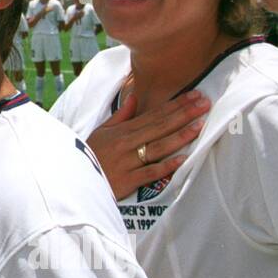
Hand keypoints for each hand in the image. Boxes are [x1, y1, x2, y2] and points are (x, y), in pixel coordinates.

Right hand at [86, 90, 210, 199]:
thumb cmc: (90, 155)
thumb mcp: (101, 131)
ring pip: (158, 147)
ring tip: (199, 126)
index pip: (154, 115)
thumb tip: (135, 96)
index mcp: (123, 131)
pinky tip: (182, 159)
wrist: (74, 180)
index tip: (194, 96)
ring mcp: (128, 162)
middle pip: (159, 127)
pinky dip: (166, 166)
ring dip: (179, 136)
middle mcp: (127, 144)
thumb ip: (121, 115)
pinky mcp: (127, 180)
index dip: (175, 105)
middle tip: (204, 104)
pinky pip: (150, 172)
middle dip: (183, 114)